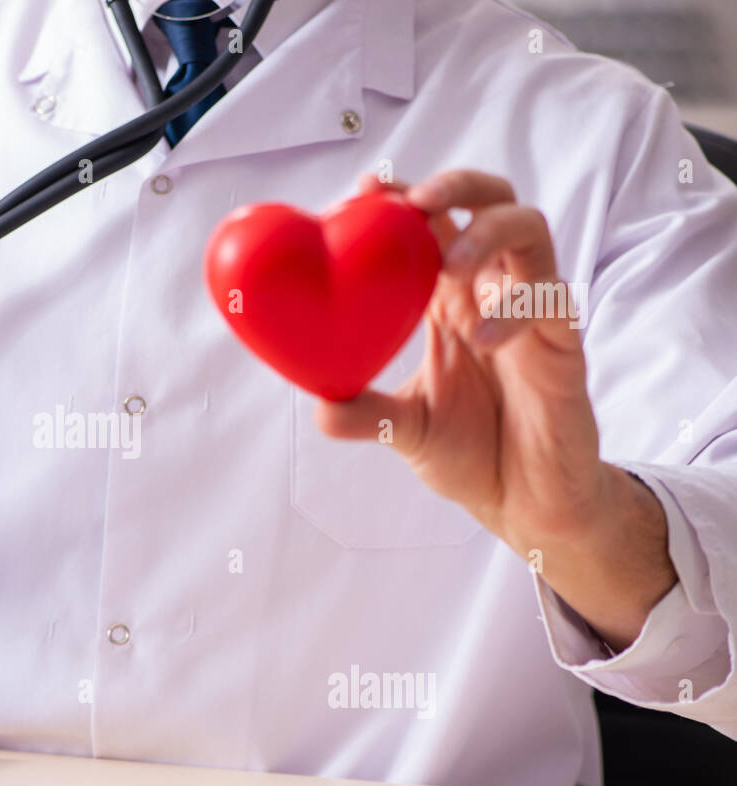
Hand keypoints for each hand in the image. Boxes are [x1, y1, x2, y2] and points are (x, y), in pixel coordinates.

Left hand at [313, 170, 674, 646]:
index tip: (365, 188)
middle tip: (417, 201)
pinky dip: (513, 310)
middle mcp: (490, 292)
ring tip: (450, 262)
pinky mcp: (564, 342)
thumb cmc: (471, 453)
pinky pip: (549, 301)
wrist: (526, 502)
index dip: (403, 199)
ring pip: (529, 231)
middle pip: (491, 201)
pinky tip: (479, 341)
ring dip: (487, 232)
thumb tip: (317, 407)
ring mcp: (531, 311)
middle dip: (456, 186)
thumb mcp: (404, 430)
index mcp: (448, 299)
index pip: (431, 227)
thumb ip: (363, 413)